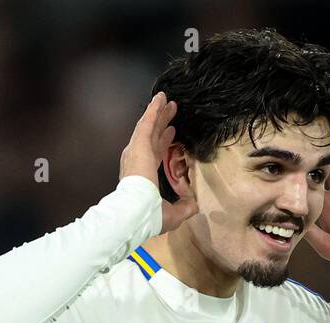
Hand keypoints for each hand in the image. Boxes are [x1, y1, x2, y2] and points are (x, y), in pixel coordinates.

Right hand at [120, 92, 197, 232]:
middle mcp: (138, 160)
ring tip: (165, 100)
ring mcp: (137, 149)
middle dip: (161, 123)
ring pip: (149, 126)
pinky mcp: (139, 143)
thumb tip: (194, 204)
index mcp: (144, 176)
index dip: (163, 142)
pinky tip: (160, 99)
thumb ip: (184, 208)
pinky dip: (153, 110)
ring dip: (157, 113)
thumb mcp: (173, 214)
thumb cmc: (149, 215)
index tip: (171, 133)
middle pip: (152, 136)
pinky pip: (147, 122)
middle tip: (171, 110)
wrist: (135, 209)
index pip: (155, 154)